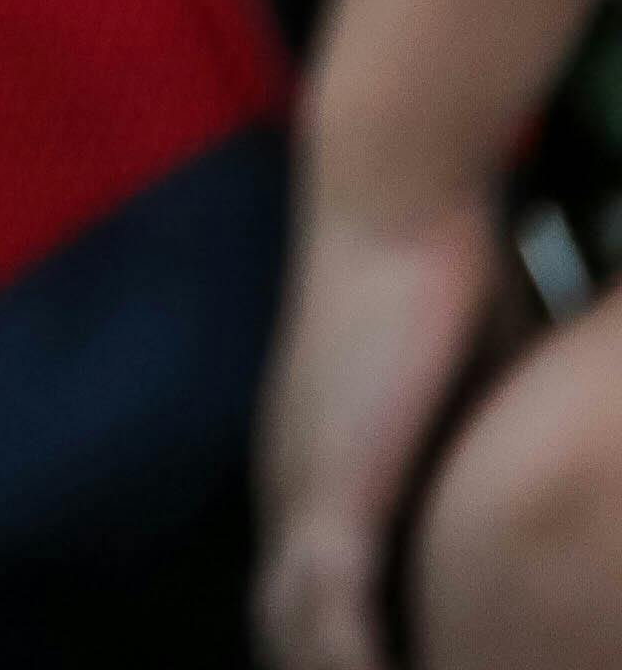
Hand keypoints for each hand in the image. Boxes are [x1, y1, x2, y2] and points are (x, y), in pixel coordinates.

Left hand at [259, 179, 505, 669]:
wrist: (398, 196)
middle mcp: (289, 485)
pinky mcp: (329, 489)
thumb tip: (530, 472)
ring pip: (299, 636)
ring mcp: (299, 488)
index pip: (312, 595)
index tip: (406, 665)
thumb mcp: (479, 386)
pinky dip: (346, 667)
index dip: (343, 646)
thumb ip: (485, 439)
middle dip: (324, 669)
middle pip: (288, 629)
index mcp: (316, 466)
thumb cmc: (449, 274)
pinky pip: (326, 615)